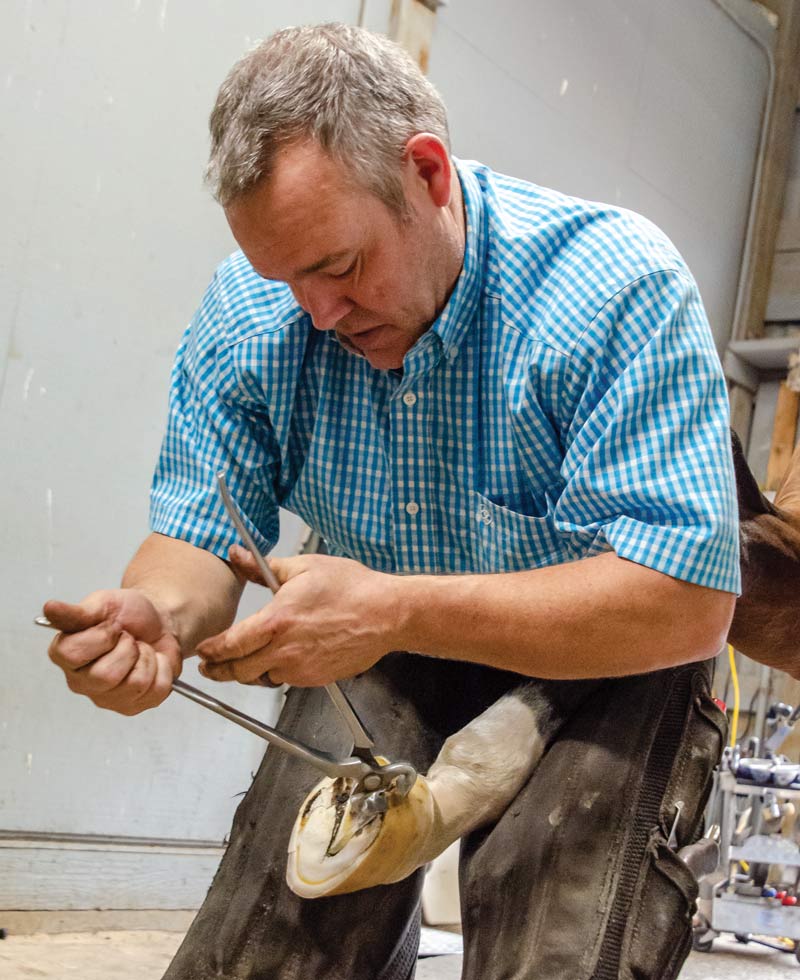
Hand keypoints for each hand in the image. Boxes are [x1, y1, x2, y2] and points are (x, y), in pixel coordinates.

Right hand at [44, 589, 181, 714]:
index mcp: (66, 655)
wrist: (159, 621)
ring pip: (136, 683)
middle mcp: (82, 681)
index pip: (73, 654)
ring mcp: (107, 698)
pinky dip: (163, 668)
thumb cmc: (127, 613)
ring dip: (147, 657)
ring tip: (140, 649)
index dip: (101, 637)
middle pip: (106, 676)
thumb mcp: (102, 603)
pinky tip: (153, 662)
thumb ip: (75, 612)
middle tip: (128, 639)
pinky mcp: (133, 706)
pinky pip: (157, 690)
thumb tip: (49, 609)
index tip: (112, 626)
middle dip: (127, 648)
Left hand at [196, 548, 401, 686]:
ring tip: (244, 662)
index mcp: (276, 621)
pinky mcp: (317, 678)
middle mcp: (285, 650)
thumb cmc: (351, 587)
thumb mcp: (304, 567)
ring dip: (249, 672)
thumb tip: (237, 555)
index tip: (203, 651)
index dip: (211, 651)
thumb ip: (263, 566)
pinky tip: (281, 659)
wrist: (386, 613)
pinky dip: (277, 673)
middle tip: (210, 667)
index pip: (230, 645)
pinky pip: (287, 680)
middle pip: (239, 671)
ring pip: (262, 678)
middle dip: (220, 670)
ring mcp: (301, 668)